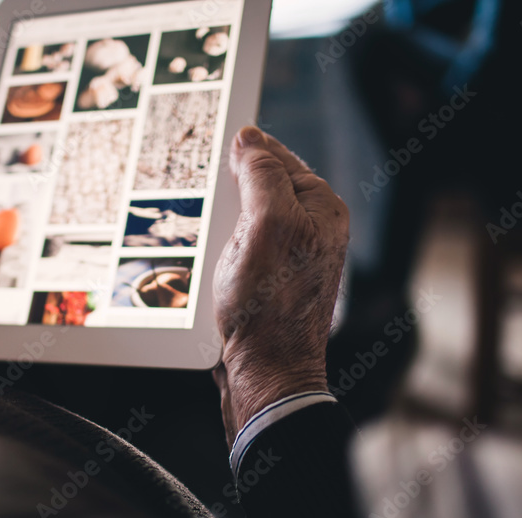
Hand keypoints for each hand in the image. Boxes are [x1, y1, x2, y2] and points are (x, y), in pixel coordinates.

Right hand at [212, 127, 348, 443]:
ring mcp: (289, 258)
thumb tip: (249, 138)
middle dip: (229, 190)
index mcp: (322, 209)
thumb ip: (261, 175)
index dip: (243, 151)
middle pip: (260, 187)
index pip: (278, 157)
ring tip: (202, 232)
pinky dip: (218, 248)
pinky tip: (204, 257)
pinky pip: (238, 249)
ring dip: (219, 222)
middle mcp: (311, 231)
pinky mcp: (267, 283)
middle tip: (200, 193)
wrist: (264, 374)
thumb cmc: (269, 306)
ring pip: (244, 219)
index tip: (207, 146)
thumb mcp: (268, 224)